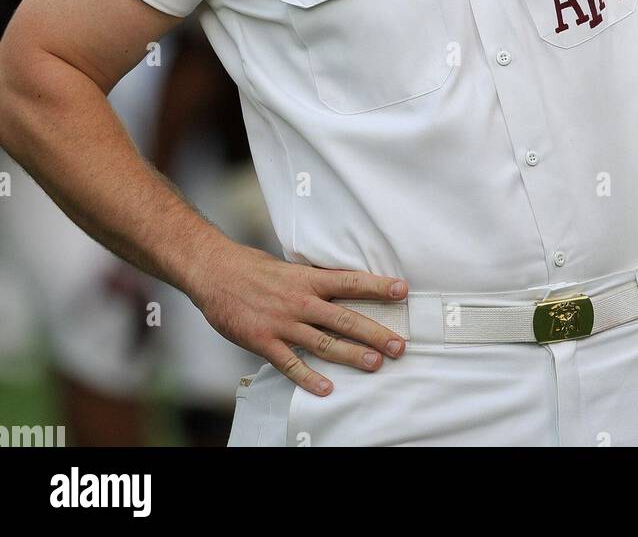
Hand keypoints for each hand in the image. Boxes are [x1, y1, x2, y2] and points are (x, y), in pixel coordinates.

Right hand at [189, 240, 407, 395]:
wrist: (215, 272)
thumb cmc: (252, 268)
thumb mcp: (288, 267)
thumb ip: (313, 280)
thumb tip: (340, 284)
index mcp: (308, 279)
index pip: (351, 281)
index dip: (378, 286)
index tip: (402, 291)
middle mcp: (300, 300)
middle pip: (345, 318)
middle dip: (374, 332)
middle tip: (398, 345)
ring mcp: (283, 323)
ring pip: (324, 343)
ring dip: (351, 355)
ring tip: (375, 364)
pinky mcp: (264, 341)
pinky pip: (290, 364)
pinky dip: (309, 378)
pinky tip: (326, 389)